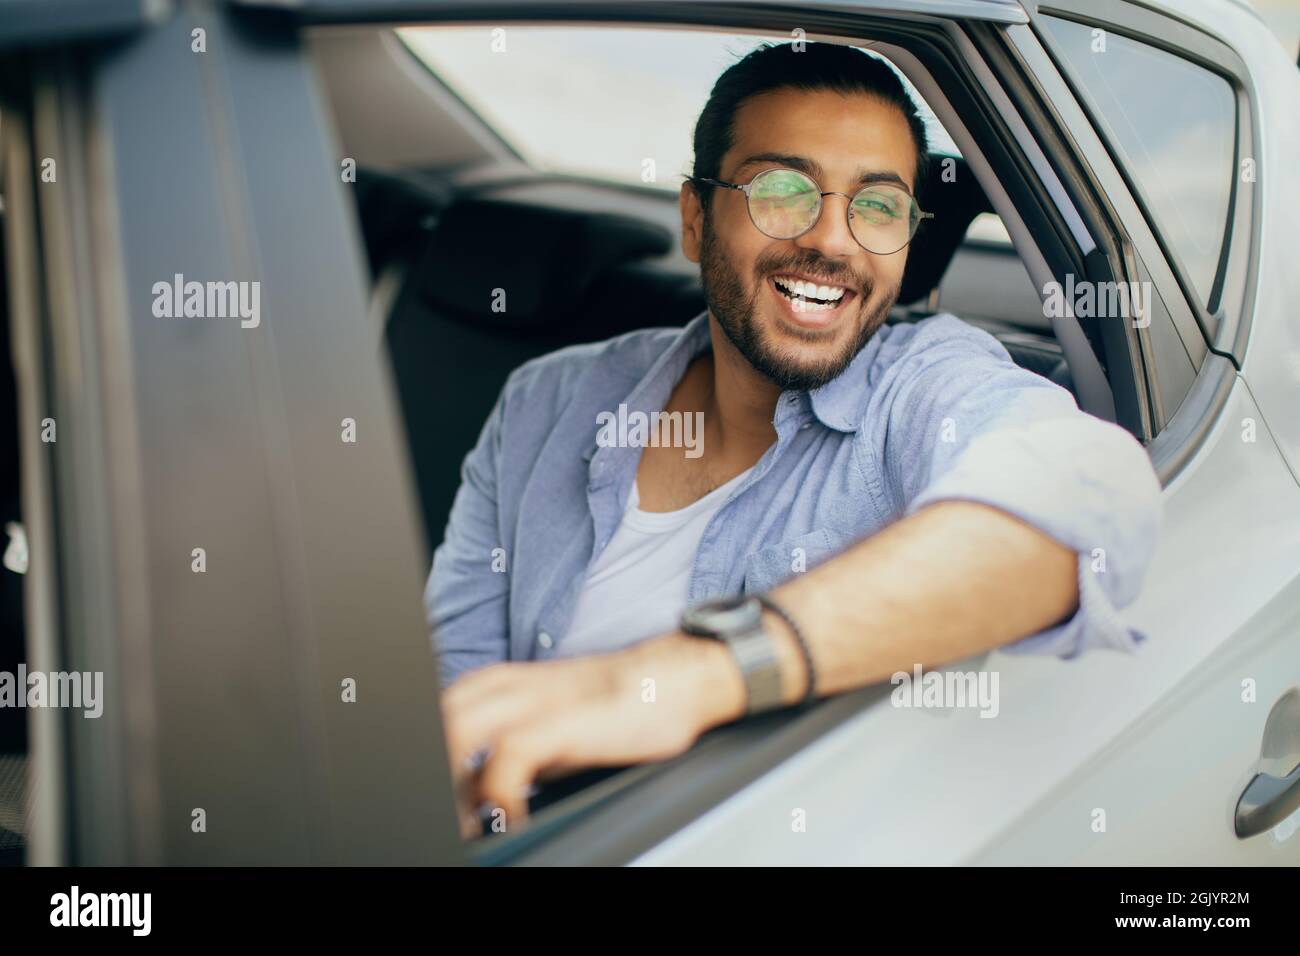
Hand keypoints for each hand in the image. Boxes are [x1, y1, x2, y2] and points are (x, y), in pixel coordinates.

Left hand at [441, 632, 742, 837]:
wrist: (672, 679)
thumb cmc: (615, 707)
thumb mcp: (547, 730)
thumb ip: (505, 757)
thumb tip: (472, 797)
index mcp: (493, 685)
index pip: (437, 718)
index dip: (435, 759)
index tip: (451, 806)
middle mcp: (504, 687)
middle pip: (438, 722)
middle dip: (439, 773)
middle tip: (457, 819)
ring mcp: (531, 701)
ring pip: (455, 732)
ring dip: (454, 785)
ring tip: (469, 823)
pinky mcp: (560, 720)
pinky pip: (507, 755)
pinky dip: (499, 793)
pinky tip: (512, 816)